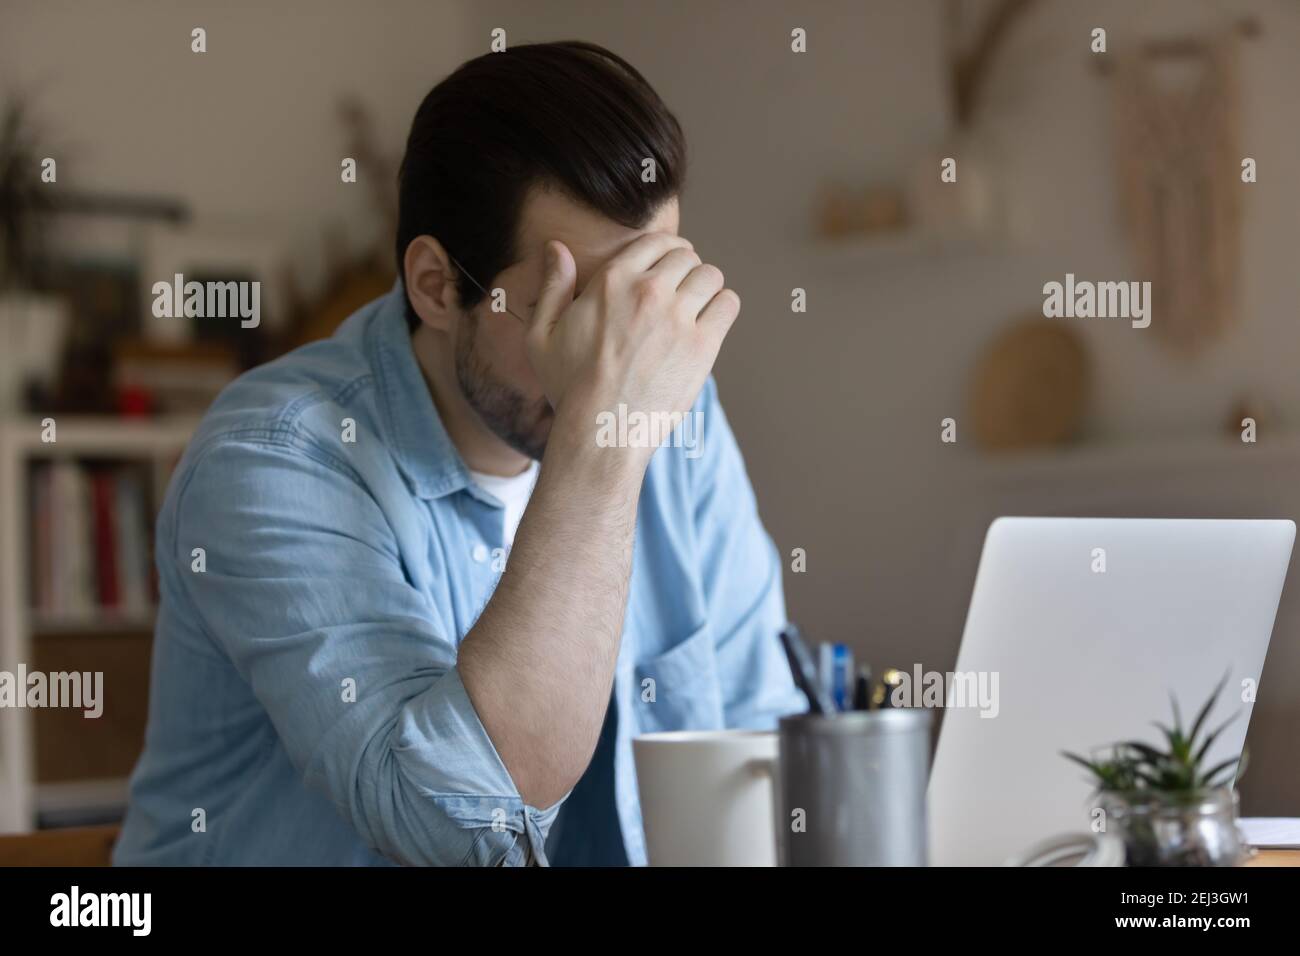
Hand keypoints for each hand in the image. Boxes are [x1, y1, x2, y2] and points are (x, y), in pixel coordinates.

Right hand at [525, 232, 739, 455]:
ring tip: (697, 308)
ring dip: (706, 288)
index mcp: (612, 281)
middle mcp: (649, 291)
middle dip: (686, 270)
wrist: (601, 430)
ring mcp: (678, 317)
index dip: (668, 251)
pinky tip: (710, 324)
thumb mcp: (543, 335)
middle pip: (688, 257)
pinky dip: (722, 308)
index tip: (669, 266)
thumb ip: (553, 286)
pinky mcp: (702, 345)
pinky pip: (728, 304)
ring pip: (711, 277)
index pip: (657, 242)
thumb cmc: (569, 387)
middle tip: (682, 293)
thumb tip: (557, 247)